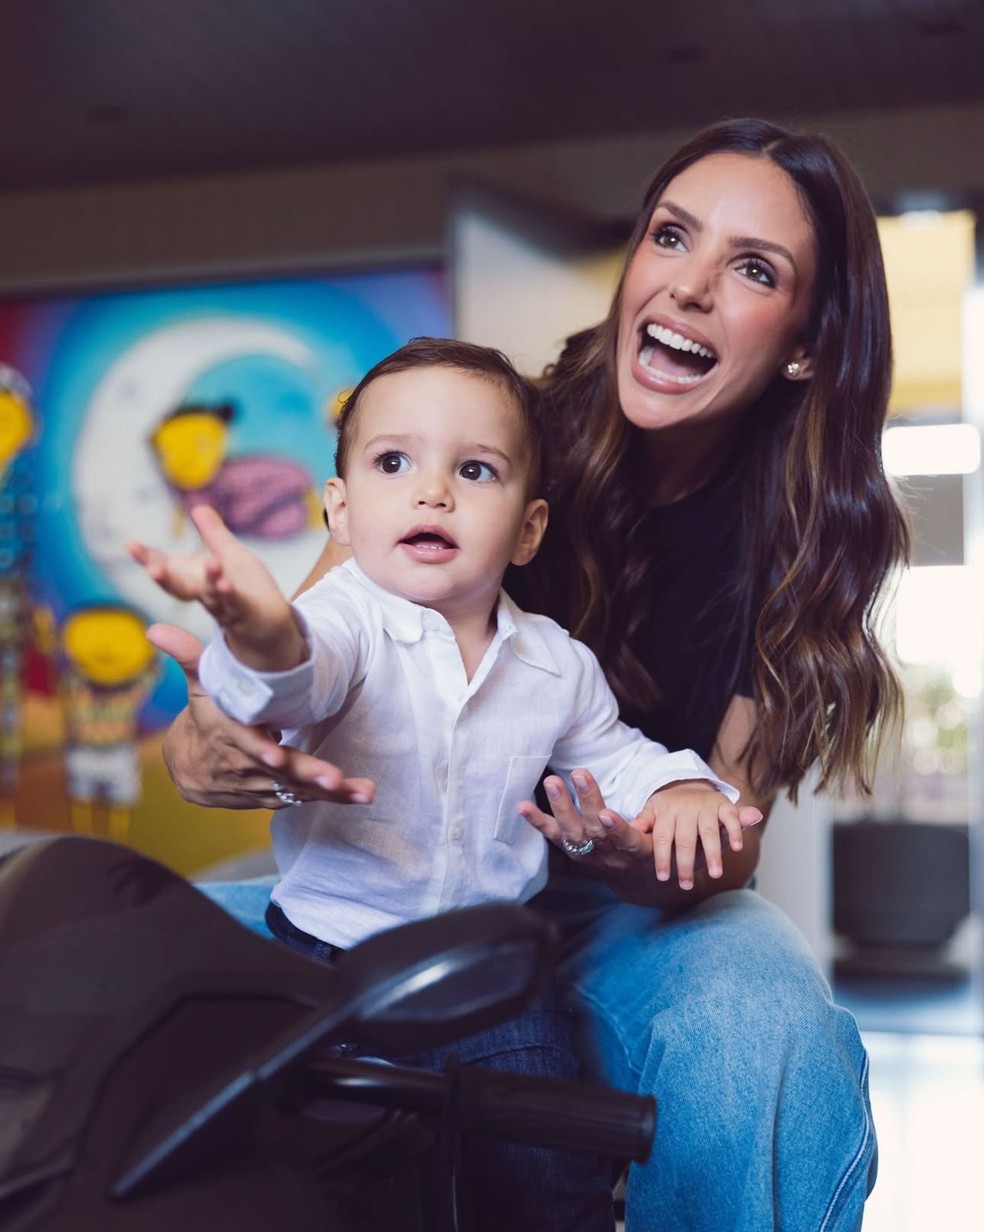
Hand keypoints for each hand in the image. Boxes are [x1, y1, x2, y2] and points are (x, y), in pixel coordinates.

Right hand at [129, 505, 300, 669]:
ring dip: (210, 583)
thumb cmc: (245, 592)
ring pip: (213, 596)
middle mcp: (206, 595)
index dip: (149, 558)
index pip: (170, 567)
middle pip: (182, 586)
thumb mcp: (231, 557)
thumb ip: (214, 536)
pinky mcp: (248, 611)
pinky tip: (226, 584)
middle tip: (152, 570)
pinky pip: (237, 603)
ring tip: (210, 564)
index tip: (130, 545)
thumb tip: (198, 508)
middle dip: (167, 579)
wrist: (270, 628)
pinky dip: (230, 595)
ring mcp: (226, 606)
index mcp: (197, 580)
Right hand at [150, 622, 374, 810]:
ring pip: (297, 791)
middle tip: (337, 779)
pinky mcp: (273, 797)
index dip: (260, 752)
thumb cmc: (203, 716)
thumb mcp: (199, 685)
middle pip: (279, 774)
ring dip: (332, 793)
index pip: (244, 745)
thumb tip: (157, 628)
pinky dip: (331, 799)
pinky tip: (359, 796)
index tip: (277, 758)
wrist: (190, 767)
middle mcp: (245, 766)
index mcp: (229, 736)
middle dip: (309, 776)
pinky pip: (303, 799)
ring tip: (365, 792)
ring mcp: (261, 785)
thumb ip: (189, 657)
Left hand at [517, 769, 761, 907]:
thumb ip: (724, 828)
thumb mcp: (694, 846)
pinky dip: (536, 821)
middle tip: (568, 777)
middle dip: (579, 804)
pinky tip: (518, 804)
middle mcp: (610, 854)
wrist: (640, 882)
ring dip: (554, 808)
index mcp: (636, 852)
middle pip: (591, 831)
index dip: (615, 827)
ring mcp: (589, 853)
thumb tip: (757, 815)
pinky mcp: (573, 847)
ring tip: (545, 781)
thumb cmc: (670, 858)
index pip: (625, 840)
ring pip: (569, 831)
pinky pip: (551, 835)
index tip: (606, 813)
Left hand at [637, 782, 762, 890]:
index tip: (663, 878)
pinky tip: (738, 848)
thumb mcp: (652, 813)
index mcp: (666, 811)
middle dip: (686, 863)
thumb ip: (643, 823)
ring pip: (709, 831)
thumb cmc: (668, 809)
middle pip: (685, 838)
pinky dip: (735, 831)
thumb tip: (631, 828)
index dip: (662, 857)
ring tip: (715, 875)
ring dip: (713, 853)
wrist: (689, 786)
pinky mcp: (724, 804)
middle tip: (686, 886)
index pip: (662, 837)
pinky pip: (730, 817)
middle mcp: (686, 807)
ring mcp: (706, 805)